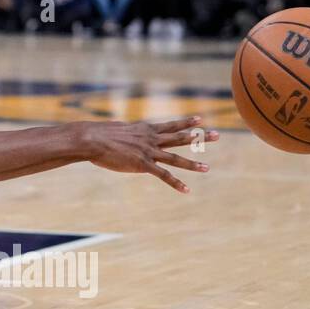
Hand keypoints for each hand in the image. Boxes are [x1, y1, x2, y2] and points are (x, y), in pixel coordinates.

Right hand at [79, 115, 216, 192]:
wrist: (91, 139)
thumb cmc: (97, 134)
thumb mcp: (116, 130)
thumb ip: (124, 133)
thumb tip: (120, 133)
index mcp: (145, 130)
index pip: (170, 125)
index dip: (186, 122)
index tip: (200, 119)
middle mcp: (151, 139)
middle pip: (180, 138)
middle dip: (200, 137)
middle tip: (218, 135)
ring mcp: (148, 152)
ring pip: (176, 158)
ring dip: (193, 163)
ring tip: (207, 168)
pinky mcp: (142, 165)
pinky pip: (163, 175)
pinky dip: (176, 183)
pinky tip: (186, 190)